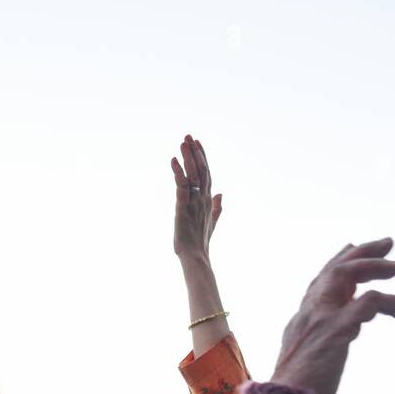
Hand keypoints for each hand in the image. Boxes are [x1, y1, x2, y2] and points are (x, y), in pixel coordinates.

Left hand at [171, 134, 221, 262]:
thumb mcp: (211, 222)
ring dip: (188, 157)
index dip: (203, 158)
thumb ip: (217, 207)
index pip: (207, 174)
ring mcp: (194, 202)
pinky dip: (178, 173)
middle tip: (188, 136)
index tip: (198, 143)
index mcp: (208, 200)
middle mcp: (203, 199)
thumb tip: (221, 194)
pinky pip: (181, 186)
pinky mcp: (183, 208)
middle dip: (195, 152)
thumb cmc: (200, 242)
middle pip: (201, 170)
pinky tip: (173, 161)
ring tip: (183, 142)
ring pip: (193, 175)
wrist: (196, 257)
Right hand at [270, 238, 394, 393]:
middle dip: (360, 254)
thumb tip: (331, 351)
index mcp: (300, 324)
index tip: (353, 250)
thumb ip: (319, 352)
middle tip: (387, 244)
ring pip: (345, 276)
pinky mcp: (336, 331)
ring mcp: (320, 320)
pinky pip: (369, 302)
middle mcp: (307, 316)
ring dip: (373, 267)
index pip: (318, 285)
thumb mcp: (305, 368)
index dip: (337, 264)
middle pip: (332, 272)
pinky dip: (392, 302)